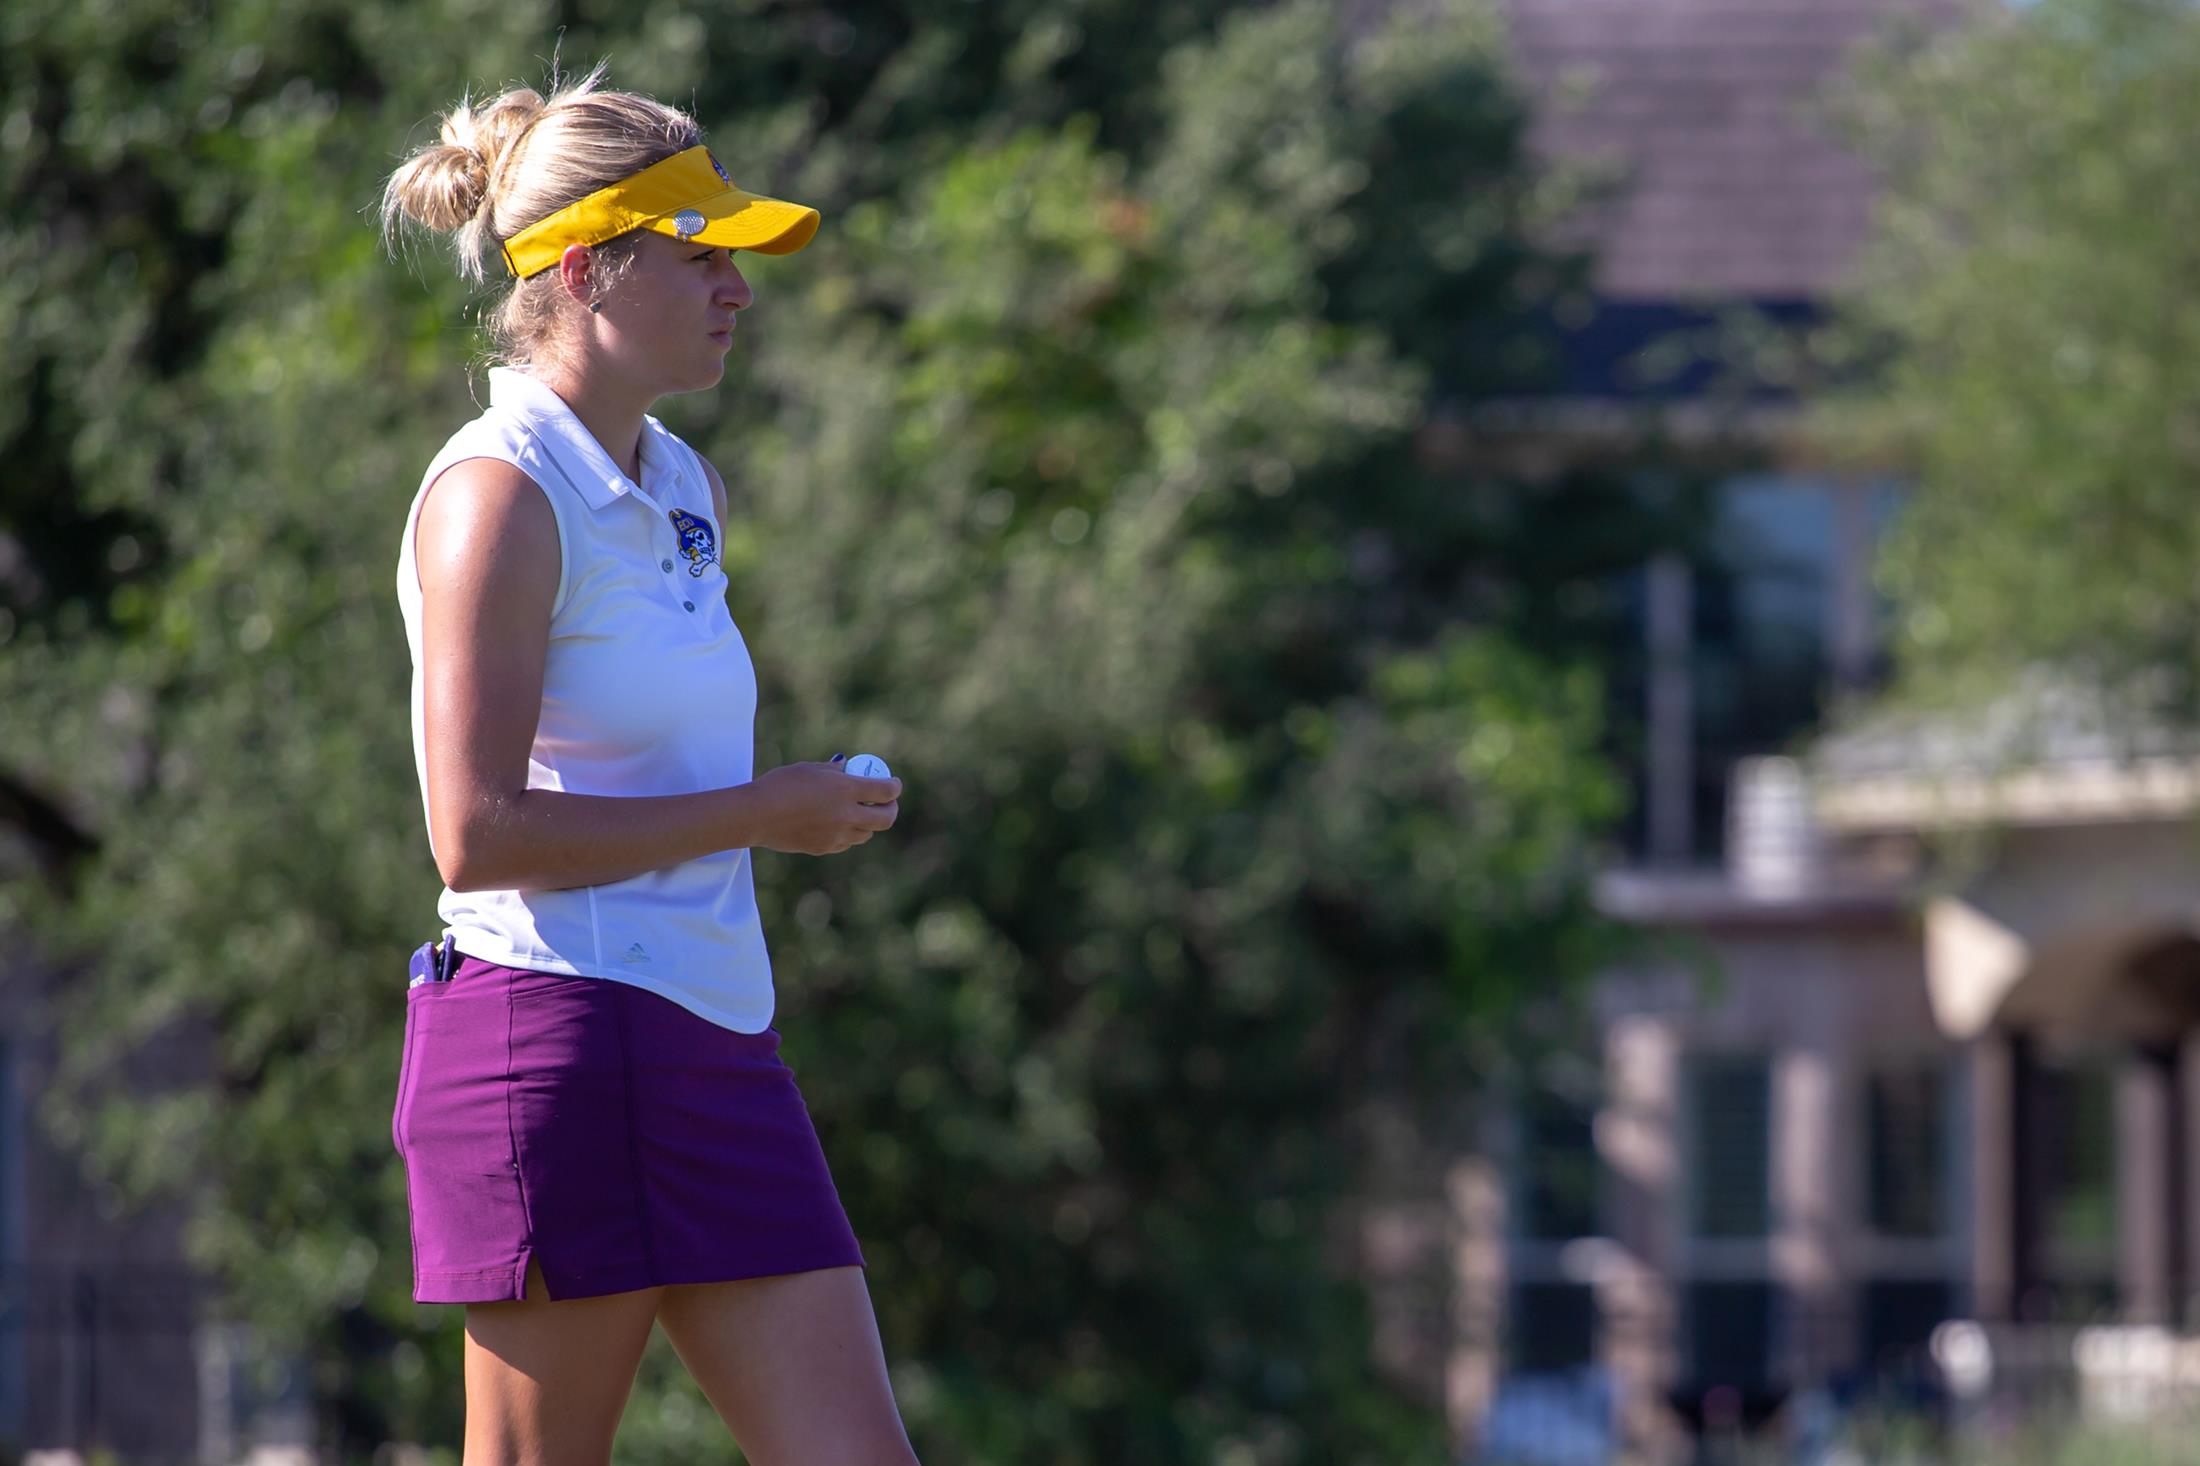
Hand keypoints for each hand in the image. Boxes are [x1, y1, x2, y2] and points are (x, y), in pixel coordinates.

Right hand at [745, 761, 902, 855]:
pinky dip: (849, 833)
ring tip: (860, 812)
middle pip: (885, 819)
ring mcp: (836, 835)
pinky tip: (838, 823)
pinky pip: (846, 842)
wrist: (756, 815)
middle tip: (886, 803)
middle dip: (890, 810)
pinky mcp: (824, 848)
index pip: (885, 791)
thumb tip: (848, 767)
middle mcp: (846, 815)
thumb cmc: (780, 785)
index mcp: (845, 790)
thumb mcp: (809, 769)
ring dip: (869, 823)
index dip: (894, 787)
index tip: (893, 784)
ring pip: (866, 833)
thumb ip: (834, 770)